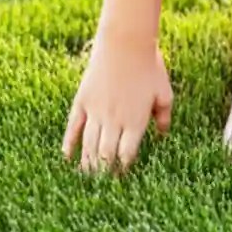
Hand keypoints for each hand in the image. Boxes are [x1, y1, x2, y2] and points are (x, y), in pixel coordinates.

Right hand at [61, 35, 172, 173]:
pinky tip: (67, 158)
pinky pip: (73, 128)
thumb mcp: (164, 92)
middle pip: (106, 156)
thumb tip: (163, 135)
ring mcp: (95, 112)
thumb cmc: (150, 67)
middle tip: (102, 188)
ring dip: (88, 165)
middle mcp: (114, 121)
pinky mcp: (82, 101)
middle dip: (104, 174)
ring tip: (87, 180)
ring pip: (89, 146)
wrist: (125, 42)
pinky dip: (69, 145)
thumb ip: (164, 117)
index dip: (123, 170)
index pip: (127, 155)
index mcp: (135, 121)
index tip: (122, 180)